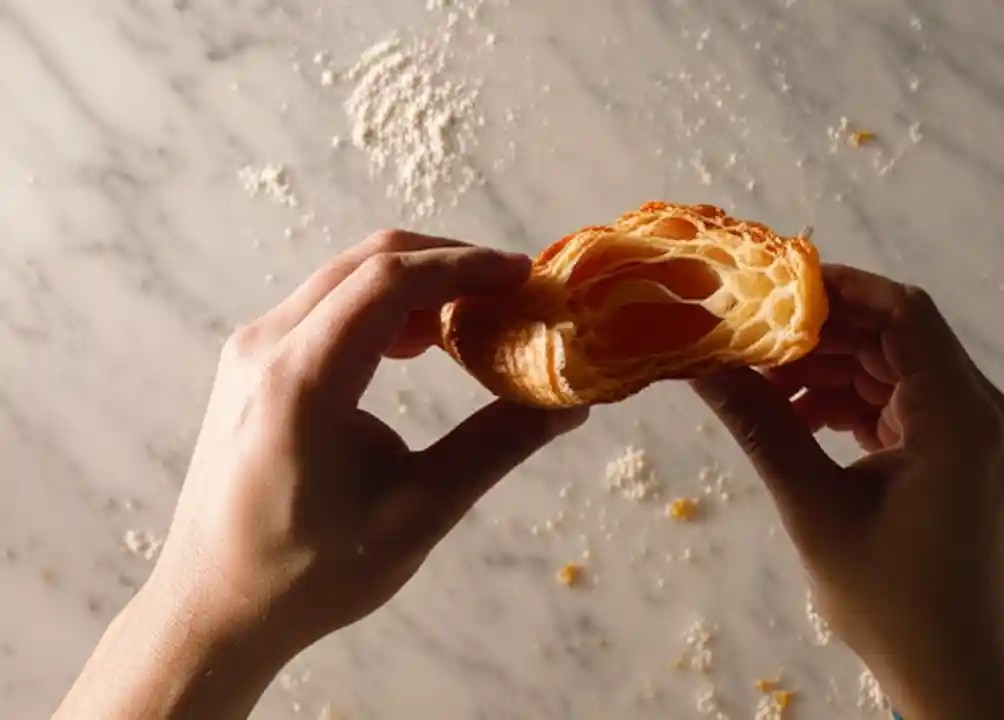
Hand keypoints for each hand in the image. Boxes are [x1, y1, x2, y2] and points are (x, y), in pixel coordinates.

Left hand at [57, 231, 587, 718]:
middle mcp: (265, 347)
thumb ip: (498, 445)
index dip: (464, 266)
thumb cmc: (311, 570)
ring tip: (478, 312)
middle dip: (447, 262)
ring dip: (416, 281)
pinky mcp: (252, 364)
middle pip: (367, 262)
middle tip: (512, 288)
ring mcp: (251, 351)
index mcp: (302, 380)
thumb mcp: (420, 511)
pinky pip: (325, 306)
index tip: (523, 274)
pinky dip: (383, 305)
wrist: (214, 604)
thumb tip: (568, 405)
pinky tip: (425, 340)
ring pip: (344, 277)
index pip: (390, 280)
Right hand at [694, 265, 1003, 719]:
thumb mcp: (815, 507)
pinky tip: (793, 417)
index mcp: (960, 416)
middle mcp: (977, 411)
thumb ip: (762, 427)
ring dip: (827, 369)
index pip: (906, 314)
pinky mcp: (952, 453)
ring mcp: (968, 432)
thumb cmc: (890, 599)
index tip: (775, 287)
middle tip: (751, 335)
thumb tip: (704, 368)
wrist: (947, 668)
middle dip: (821, 332)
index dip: (841, 288)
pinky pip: (896, 402)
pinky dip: (845, 402)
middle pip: (896, 335)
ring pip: (890, 367)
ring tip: (760, 384)